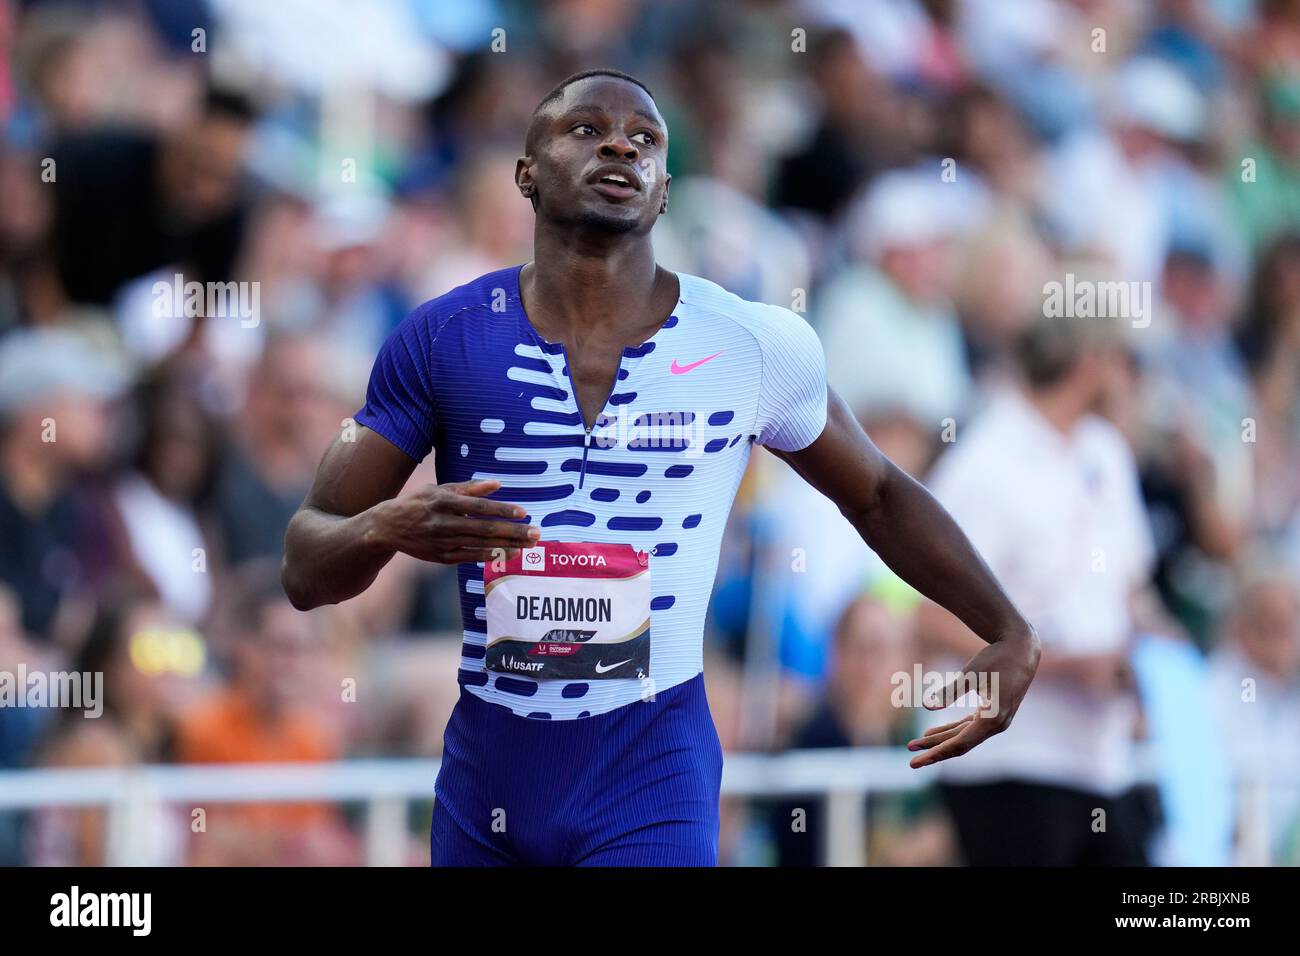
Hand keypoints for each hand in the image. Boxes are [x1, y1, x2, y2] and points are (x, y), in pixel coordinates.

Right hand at [373, 478, 539, 564]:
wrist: (387, 527)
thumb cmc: (418, 503)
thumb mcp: (439, 489)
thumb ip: (469, 488)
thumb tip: (498, 485)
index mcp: (443, 501)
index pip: (479, 507)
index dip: (503, 510)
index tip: (524, 513)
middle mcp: (443, 523)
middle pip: (485, 529)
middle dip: (513, 532)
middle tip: (536, 533)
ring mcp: (442, 542)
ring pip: (481, 545)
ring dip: (508, 545)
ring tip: (529, 545)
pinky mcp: (442, 557)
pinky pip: (471, 557)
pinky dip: (491, 556)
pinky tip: (509, 554)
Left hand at [907, 628, 1039, 768]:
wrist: (1021, 649)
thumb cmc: (997, 658)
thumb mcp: (970, 673)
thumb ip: (949, 691)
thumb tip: (926, 706)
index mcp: (993, 719)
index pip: (959, 744)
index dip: (935, 753)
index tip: (914, 759)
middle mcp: (997, 725)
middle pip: (960, 744)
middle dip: (934, 749)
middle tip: (910, 756)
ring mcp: (996, 721)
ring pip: (963, 736)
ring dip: (940, 740)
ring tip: (915, 743)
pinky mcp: (993, 713)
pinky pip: (968, 727)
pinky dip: (951, 730)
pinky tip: (932, 732)